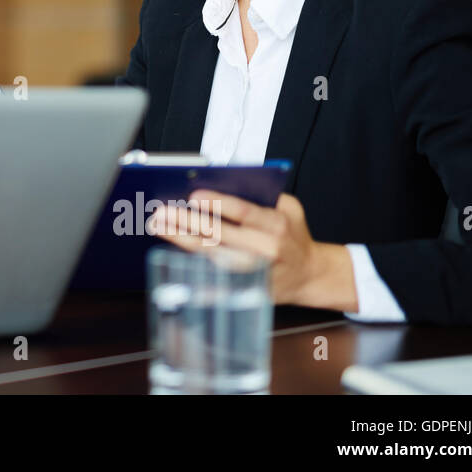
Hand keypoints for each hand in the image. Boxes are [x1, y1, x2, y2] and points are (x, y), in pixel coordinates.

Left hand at [149, 190, 358, 312]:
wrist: (310, 275)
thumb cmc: (294, 236)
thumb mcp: (290, 208)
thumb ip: (262, 196)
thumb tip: (222, 184)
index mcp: (277, 225)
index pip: (243, 212)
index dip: (217, 203)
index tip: (192, 196)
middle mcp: (265, 249)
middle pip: (220, 234)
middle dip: (187, 221)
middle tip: (163, 211)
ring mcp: (253, 272)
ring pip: (211, 254)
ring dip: (181, 239)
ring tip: (160, 226)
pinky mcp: (245, 287)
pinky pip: (212, 274)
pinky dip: (190, 262)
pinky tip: (171, 252)